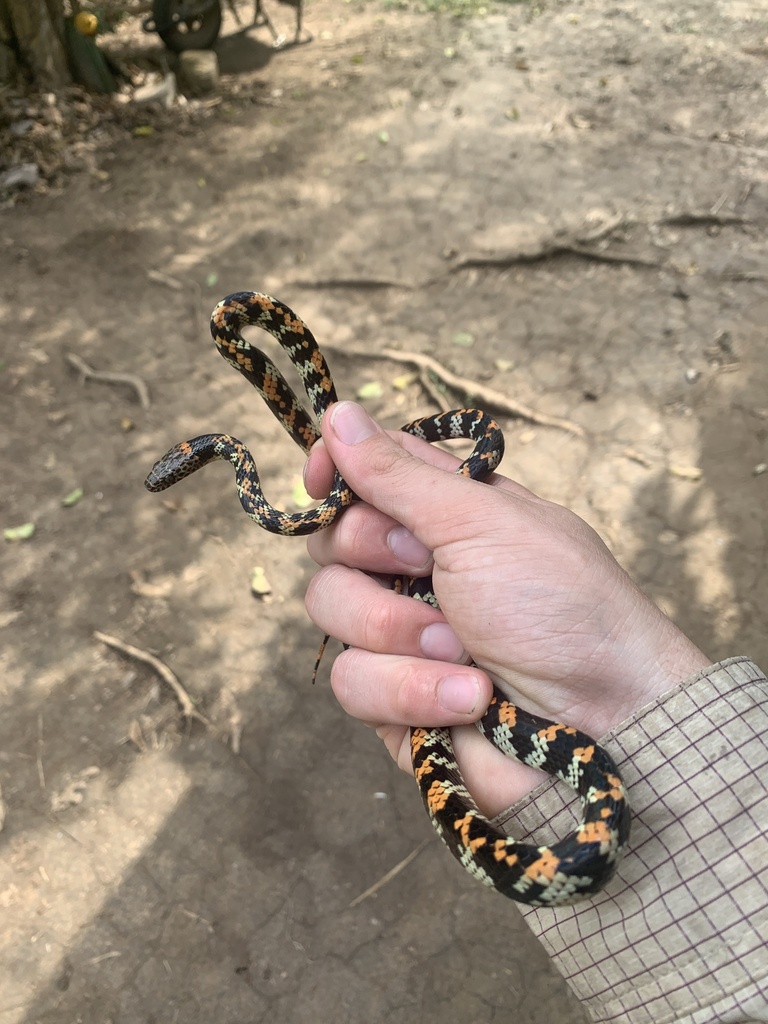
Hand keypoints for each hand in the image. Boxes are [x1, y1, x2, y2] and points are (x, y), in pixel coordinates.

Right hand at [304, 402, 709, 814]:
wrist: (605, 724)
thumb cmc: (564, 608)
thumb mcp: (484, 523)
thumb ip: (401, 475)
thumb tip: (339, 413)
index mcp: (445, 514)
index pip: (364, 475)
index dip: (335, 471)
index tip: (322, 479)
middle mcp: (415, 568)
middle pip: (331, 540)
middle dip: (375, 554)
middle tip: (428, 567)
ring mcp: (400, 635)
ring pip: (330, 610)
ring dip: (398, 632)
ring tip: (464, 649)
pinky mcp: (394, 699)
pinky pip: (353, 682)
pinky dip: (411, 689)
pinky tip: (468, 696)